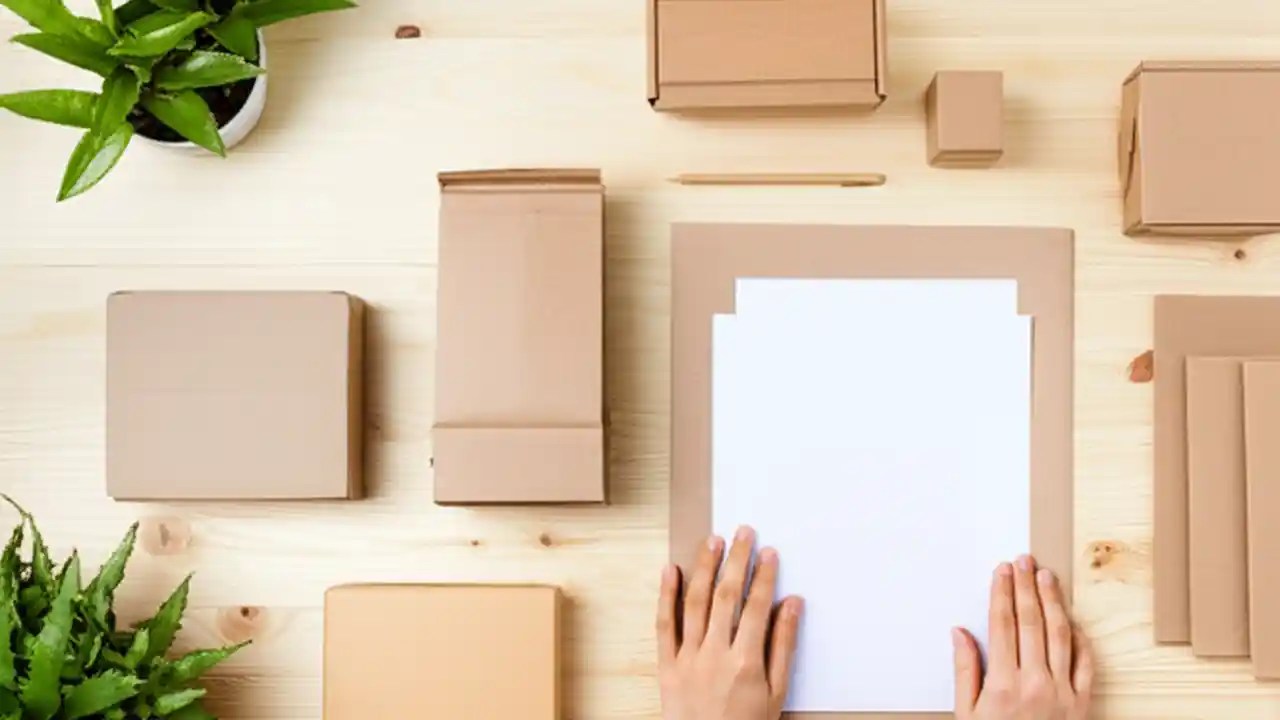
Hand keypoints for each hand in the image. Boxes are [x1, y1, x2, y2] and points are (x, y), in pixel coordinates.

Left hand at [657, 526, 804, 719]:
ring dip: (704, 567)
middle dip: (736, 561)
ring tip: (713, 541)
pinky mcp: (667, 665)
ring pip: (695, 602)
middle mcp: (715, 655)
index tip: (769, 553)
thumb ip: (783, 646)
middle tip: (744, 533)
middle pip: (726, 596)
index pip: (757, 607)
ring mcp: (688, 658)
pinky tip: (670, 570)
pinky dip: (666, 594)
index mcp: (746, 662)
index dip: (764, 576)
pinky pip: (664, 624)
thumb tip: (793, 605)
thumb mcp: (777, 693)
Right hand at [953, 556, 1094, 719]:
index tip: (1001, 572)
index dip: (1002, 593)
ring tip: (1047, 578)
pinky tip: (1072, 619)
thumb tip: (960, 632)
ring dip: (1053, 601)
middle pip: (1031, 621)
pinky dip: (1080, 638)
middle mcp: (1035, 683)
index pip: (1003, 624)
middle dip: (1026, 587)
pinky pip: (1085, 662)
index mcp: (1002, 684)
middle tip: (1023, 562)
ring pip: (1060, 634)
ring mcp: (1063, 692)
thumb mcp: (966, 714)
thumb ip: (964, 670)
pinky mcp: (1082, 703)